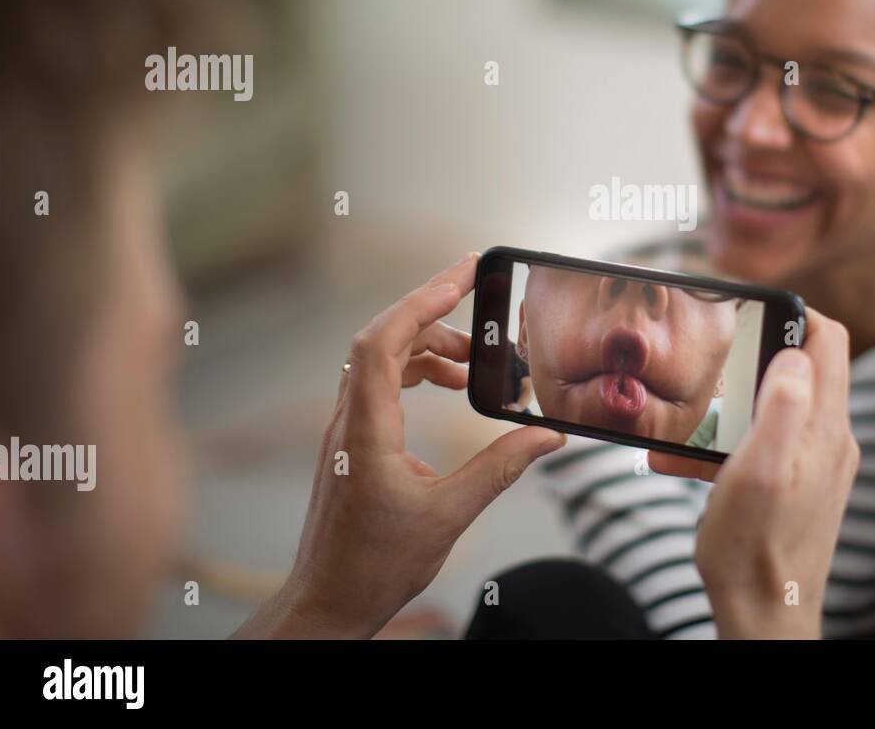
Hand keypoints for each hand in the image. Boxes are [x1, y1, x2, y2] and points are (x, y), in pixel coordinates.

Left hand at [236, 252, 565, 637]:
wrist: (327, 602)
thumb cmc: (373, 566)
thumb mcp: (449, 515)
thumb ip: (500, 468)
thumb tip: (546, 435)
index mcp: (367, 429)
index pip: (384, 339)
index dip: (423, 297)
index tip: (464, 271)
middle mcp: (349, 419)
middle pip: (384, 338)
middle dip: (434, 310)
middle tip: (481, 299)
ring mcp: (347, 429)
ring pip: (382, 359)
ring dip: (429, 346)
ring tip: (474, 363)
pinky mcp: (353, 442)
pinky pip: (382, 384)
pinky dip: (417, 371)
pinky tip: (449, 388)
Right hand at [650, 309, 857, 638]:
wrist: (767, 615)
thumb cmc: (753, 548)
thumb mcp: (757, 469)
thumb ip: (781, 406)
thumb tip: (795, 353)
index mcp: (823, 426)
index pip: (829, 339)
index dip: (793, 314)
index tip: (749, 313)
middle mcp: (830, 439)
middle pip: (804, 367)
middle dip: (754, 356)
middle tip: (712, 364)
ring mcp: (818, 462)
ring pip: (778, 406)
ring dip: (734, 405)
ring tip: (687, 424)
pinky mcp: (801, 484)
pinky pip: (768, 443)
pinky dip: (732, 442)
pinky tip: (687, 462)